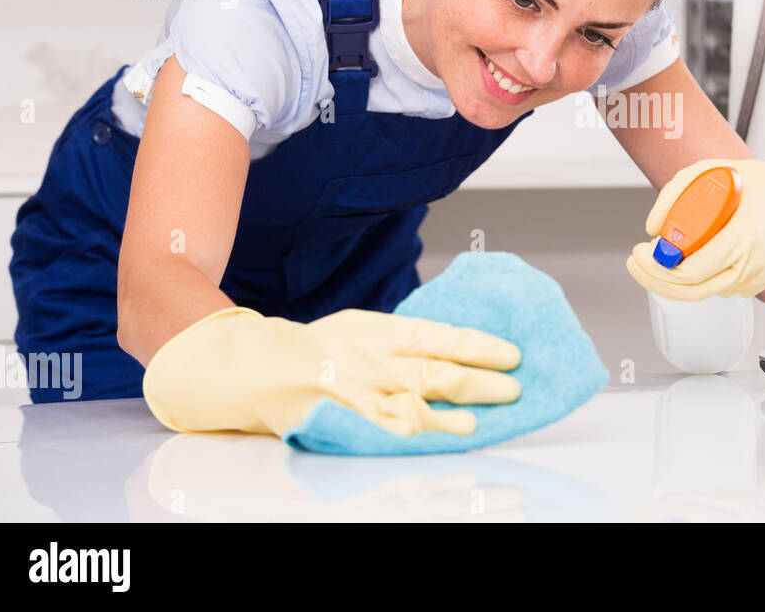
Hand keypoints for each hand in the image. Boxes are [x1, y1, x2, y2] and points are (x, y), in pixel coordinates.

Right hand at [142, 306, 521, 438]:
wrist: (249, 366)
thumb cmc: (316, 348)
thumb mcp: (360, 328)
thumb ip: (403, 339)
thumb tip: (457, 347)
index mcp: (376, 330)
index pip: (438, 335)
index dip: (478, 346)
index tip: (512, 354)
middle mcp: (369, 359)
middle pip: (433, 370)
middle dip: (479, 380)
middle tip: (515, 386)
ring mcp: (354, 392)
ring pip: (414, 402)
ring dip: (456, 411)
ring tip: (488, 415)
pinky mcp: (340, 420)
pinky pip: (385, 430)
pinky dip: (419, 433)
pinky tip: (444, 436)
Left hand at [625, 154, 764, 300]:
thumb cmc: (753, 180)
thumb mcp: (707, 170)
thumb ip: (673, 194)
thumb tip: (652, 229)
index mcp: (742, 237)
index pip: (691, 271)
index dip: (657, 268)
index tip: (638, 252)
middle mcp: (752, 263)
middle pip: (693, 290)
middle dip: (657, 280)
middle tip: (637, 263)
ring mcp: (759, 277)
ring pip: (706, 292)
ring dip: (676, 280)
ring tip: (660, 255)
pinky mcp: (760, 282)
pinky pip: (722, 288)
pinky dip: (700, 279)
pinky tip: (688, 259)